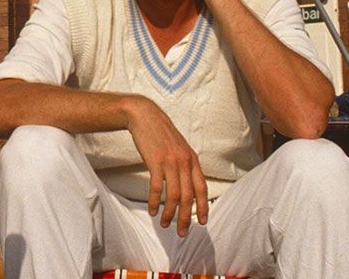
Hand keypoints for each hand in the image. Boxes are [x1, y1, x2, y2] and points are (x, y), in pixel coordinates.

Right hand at [125, 97, 207, 234]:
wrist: (145, 116)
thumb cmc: (160, 133)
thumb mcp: (179, 148)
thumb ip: (185, 164)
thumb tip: (188, 184)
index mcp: (192, 159)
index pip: (202, 188)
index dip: (203, 207)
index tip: (201, 222)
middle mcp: (184, 162)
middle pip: (188, 196)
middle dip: (185, 217)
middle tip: (181, 232)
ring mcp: (170, 162)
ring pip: (173, 195)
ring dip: (169, 213)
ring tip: (165, 224)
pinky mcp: (155, 162)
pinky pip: (157, 188)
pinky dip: (155, 202)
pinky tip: (152, 210)